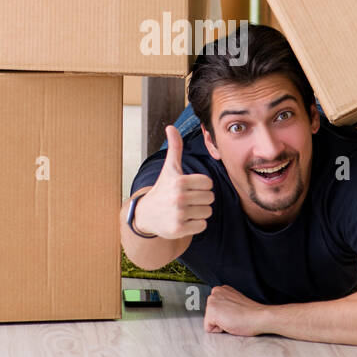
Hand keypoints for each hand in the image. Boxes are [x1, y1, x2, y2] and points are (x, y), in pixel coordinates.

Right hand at [133, 125, 214, 240]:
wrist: (146, 214)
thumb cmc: (162, 189)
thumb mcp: (169, 168)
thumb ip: (175, 148)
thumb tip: (171, 127)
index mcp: (179, 181)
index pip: (209, 183)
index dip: (201, 186)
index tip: (189, 187)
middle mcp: (179, 197)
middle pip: (210, 198)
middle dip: (201, 199)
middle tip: (186, 200)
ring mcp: (178, 214)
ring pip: (208, 212)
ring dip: (199, 212)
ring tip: (185, 210)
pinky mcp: (178, 229)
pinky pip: (202, 225)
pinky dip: (196, 224)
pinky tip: (184, 220)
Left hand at [204, 285, 270, 336]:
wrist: (258, 317)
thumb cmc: (251, 314)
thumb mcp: (235, 303)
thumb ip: (226, 303)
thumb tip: (223, 311)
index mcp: (222, 289)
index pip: (215, 309)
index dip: (225, 315)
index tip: (235, 313)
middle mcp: (215, 292)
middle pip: (210, 314)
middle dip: (220, 319)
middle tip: (234, 317)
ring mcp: (212, 300)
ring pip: (209, 321)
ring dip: (220, 324)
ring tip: (233, 319)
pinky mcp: (212, 310)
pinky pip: (209, 328)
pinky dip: (218, 330)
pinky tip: (229, 323)